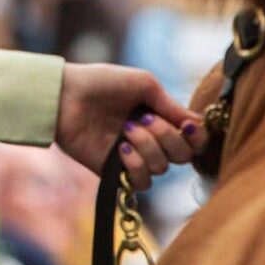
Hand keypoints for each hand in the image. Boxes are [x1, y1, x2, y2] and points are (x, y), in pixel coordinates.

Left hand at [53, 63, 206, 190]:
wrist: (66, 96)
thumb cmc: (103, 82)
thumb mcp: (144, 84)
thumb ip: (172, 106)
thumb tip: (198, 124)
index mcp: (161, 118)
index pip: (193, 140)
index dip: (197, 137)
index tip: (186, 126)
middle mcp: (151, 140)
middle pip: (182, 157)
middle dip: (168, 137)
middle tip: (142, 119)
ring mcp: (133, 157)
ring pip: (162, 168)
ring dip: (147, 147)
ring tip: (125, 129)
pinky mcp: (114, 172)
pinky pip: (141, 182)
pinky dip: (136, 166)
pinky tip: (120, 148)